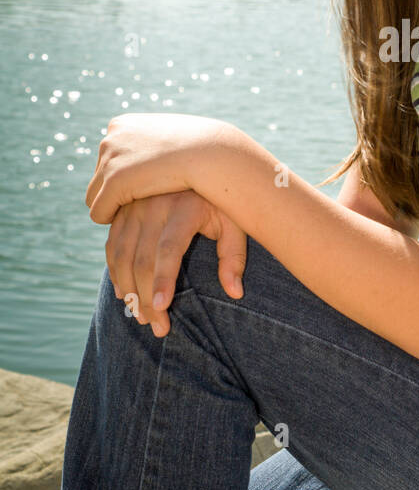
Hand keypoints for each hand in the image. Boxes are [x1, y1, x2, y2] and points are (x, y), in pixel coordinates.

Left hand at [86, 113, 233, 223]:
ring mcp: (110, 159)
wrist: (212, 152)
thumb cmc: (203, 148)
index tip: (137, 189)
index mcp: (123, 125)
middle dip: (114, 190)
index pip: (108, 157)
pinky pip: (99, 211)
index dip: (122, 175)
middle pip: (99, 175)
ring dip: (111, 205)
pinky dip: (109, 218)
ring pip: (95, 194)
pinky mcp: (115, 182)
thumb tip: (149, 155)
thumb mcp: (173, 140)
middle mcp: (111, 137)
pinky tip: (130, 225)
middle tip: (134, 205)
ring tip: (133, 216)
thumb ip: (155, 147)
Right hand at [105, 189, 247, 336]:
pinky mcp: (122, 209)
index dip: (163, 280)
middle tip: (157, 327)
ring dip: (127, 290)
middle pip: (141, 258)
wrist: (198, 162)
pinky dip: (114, 272)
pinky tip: (124, 294)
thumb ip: (234, 256)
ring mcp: (134, 204)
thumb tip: (235, 292)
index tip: (162, 309)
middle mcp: (154, 203)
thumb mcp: (236, 220)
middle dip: (146, 298)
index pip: (167, 249)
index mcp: (184, 205)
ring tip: (141, 317)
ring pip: (120, 254)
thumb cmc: (221, 200)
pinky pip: (111, 244)